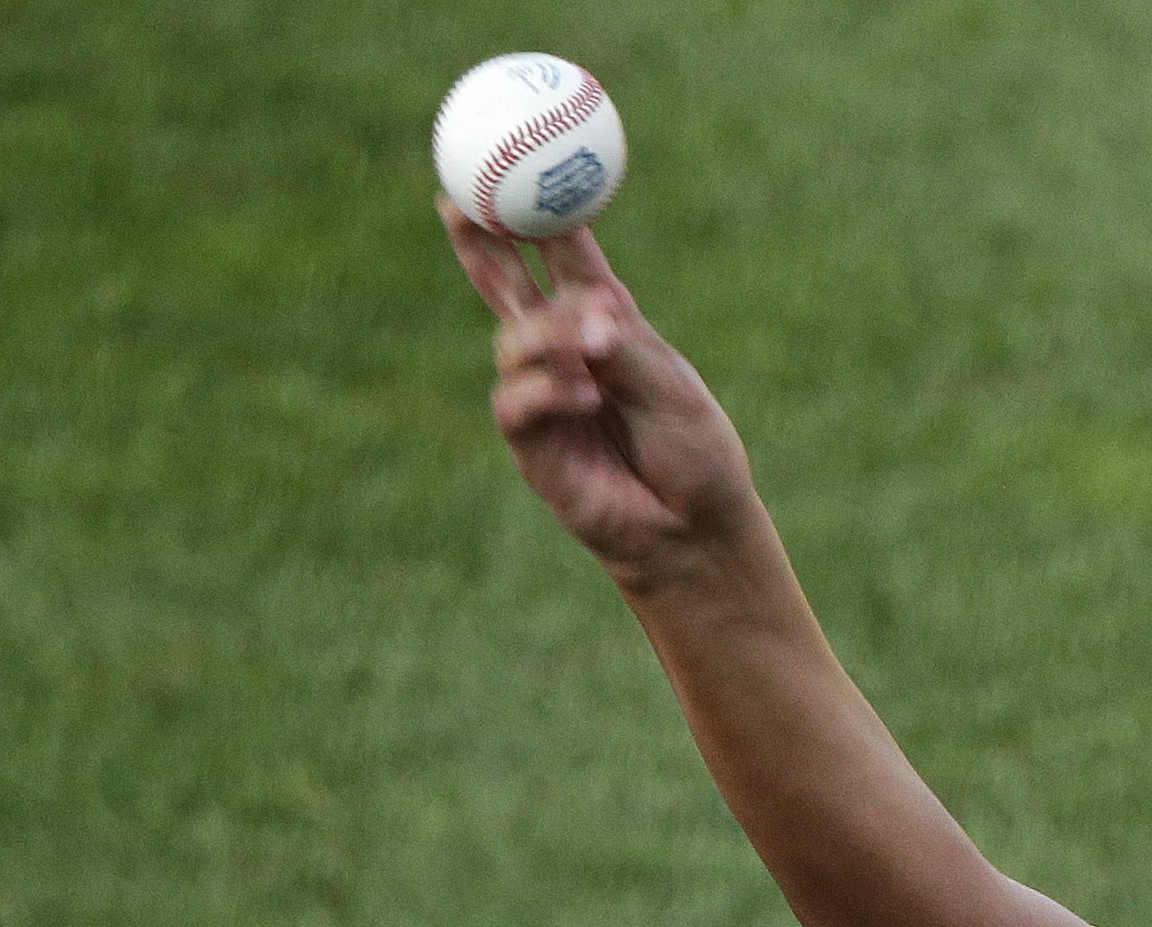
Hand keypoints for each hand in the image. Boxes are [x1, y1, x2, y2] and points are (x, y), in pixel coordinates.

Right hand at [438, 197, 758, 586]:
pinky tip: (583, 396)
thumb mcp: (670, 388)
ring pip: (513, 342)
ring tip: (593, 351)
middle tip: (458, 203)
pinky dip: (546, 391)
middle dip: (479, 244)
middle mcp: (567, 353)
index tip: (519, 172)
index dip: (539, 218)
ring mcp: (543, 395)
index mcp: (608, 326)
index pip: (563, 260)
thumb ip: (624, 347)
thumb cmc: (694, 455)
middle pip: (508, 287)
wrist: (693, 528)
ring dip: (549, 338)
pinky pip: (515, 402)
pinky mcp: (533, 442)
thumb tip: (586, 312)